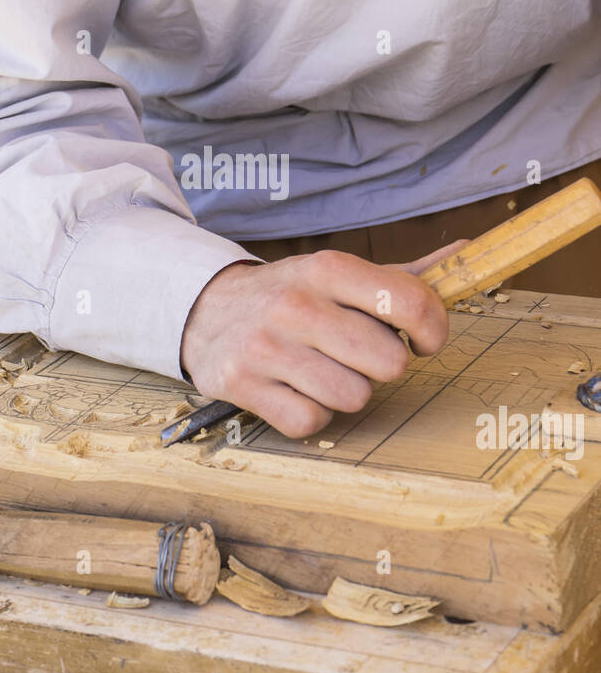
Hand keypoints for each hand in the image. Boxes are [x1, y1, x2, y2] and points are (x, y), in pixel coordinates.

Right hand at [180, 243, 465, 438]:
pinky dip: (311, 414)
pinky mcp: (242, 384)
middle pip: (389, 362)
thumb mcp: (336, 274)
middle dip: (382, 366)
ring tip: (320, 370)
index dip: (432, 330)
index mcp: (328, 269)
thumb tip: (469, 251)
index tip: (421, 341)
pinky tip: (294, 389)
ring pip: (353, 398)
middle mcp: (297, 304)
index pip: (412, 302)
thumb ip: (402, 273)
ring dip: (345, 392)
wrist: (204, 310)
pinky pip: (311, 421)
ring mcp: (266, 345)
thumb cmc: (290, 297)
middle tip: (357, 356)